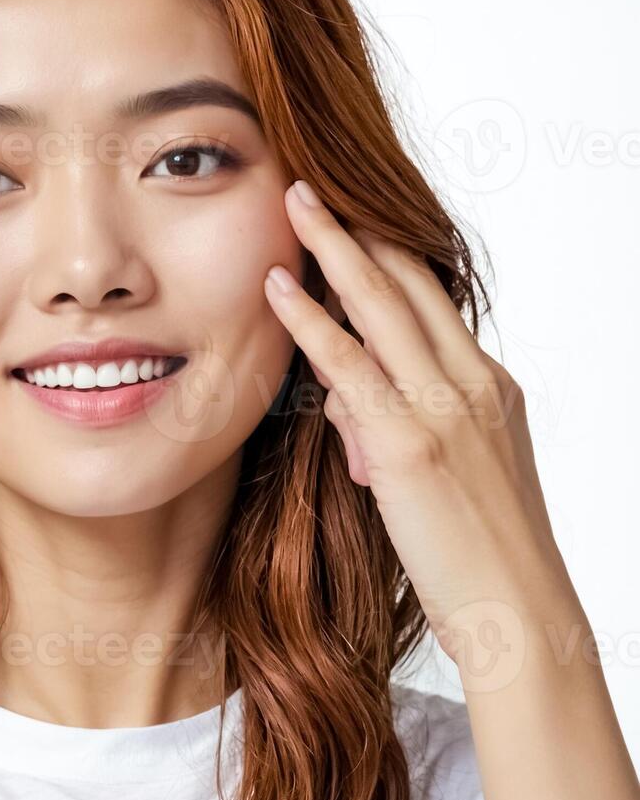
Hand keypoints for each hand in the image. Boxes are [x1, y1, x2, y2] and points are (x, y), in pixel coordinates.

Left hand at [262, 179, 581, 659]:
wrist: (520, 615)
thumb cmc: (478, 555)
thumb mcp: (442, 475)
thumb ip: (387, 428)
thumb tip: (336, 403)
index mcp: (488, 385)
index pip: (432, 298)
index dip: (387, 250)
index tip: (347, 216)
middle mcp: (473, 382)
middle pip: (410, 281)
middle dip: (358, 226)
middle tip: (314, 183)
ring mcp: (444, 407)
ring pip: (382, 305)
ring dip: (332, 246)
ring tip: (293, 200)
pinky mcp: (409, 442)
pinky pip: (350, 364)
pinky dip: (310, 319)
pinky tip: (278, 287)